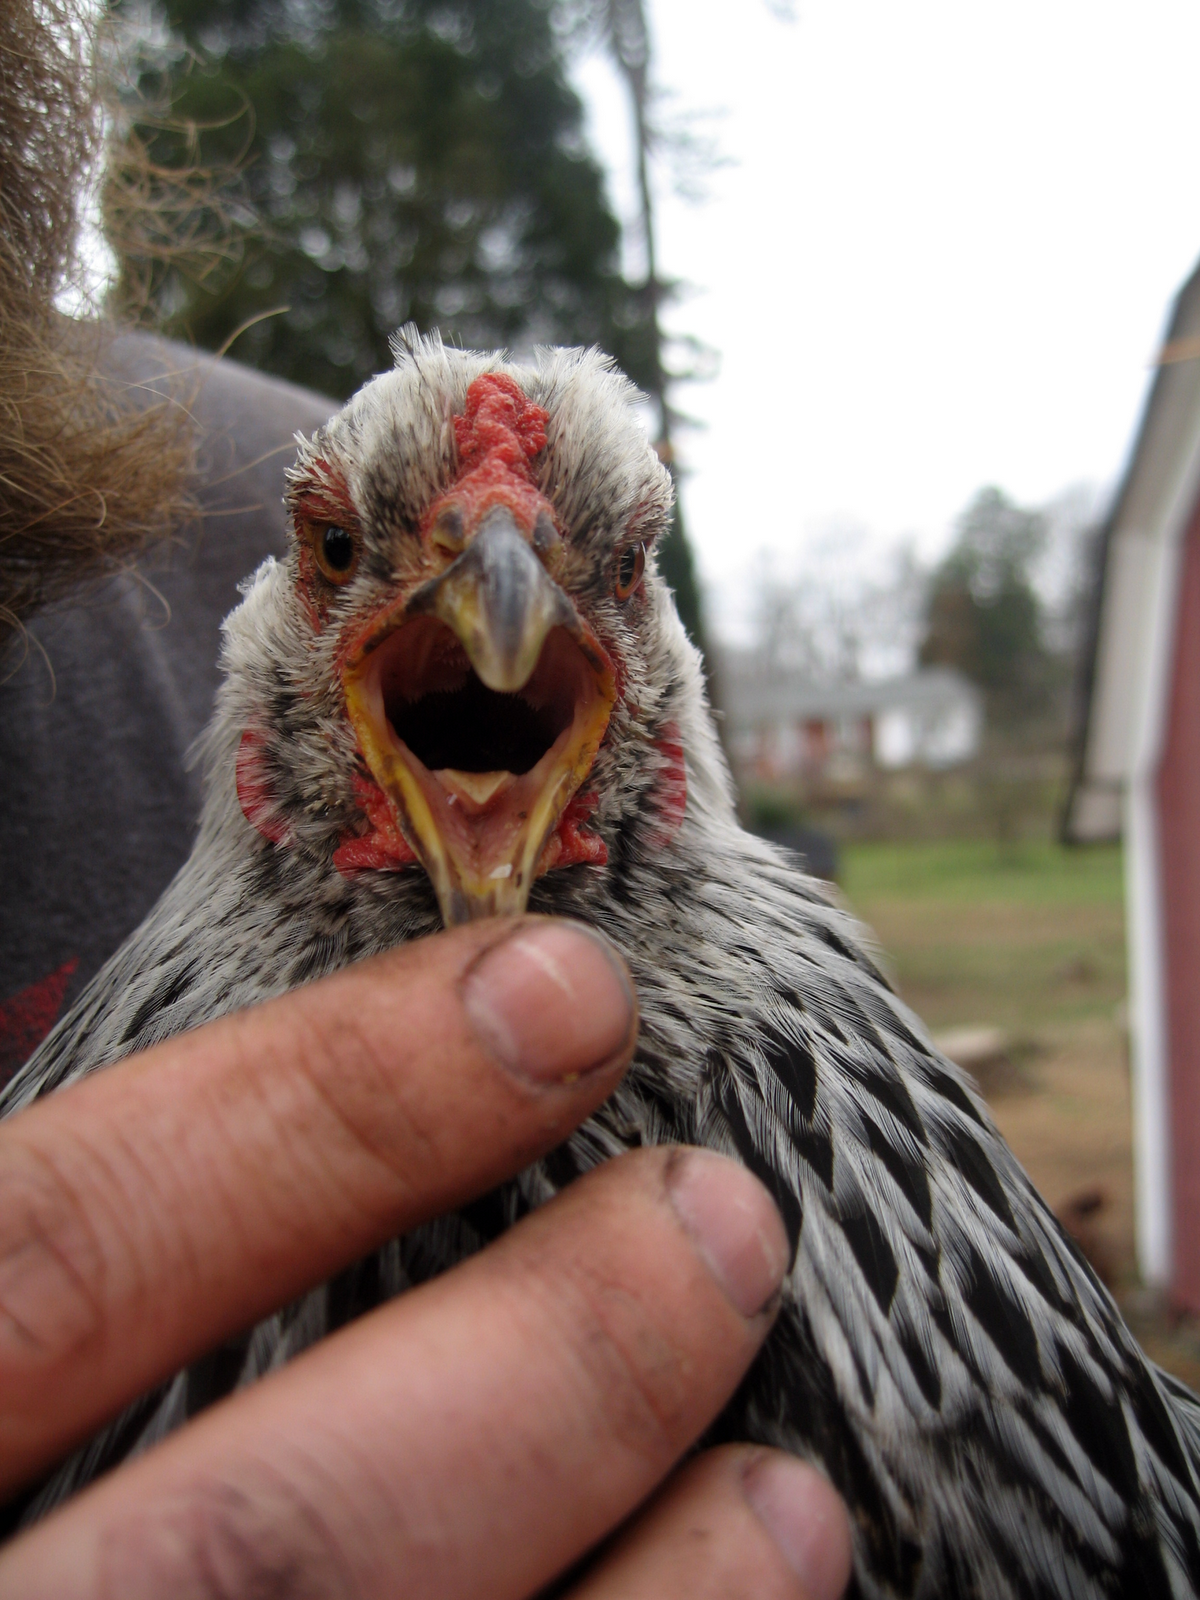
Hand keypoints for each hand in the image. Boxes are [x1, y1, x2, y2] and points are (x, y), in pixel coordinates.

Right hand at [0, 917, 851, 1597]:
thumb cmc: (28, 1482)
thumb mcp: (8, 1370)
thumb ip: (128, 1270)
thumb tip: (400, 1102)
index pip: (59, 1251)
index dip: (319, 1104)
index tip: (554, 988)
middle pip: (246, 1550)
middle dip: (536, 1372)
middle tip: (717, 1220)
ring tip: (789, 1500)